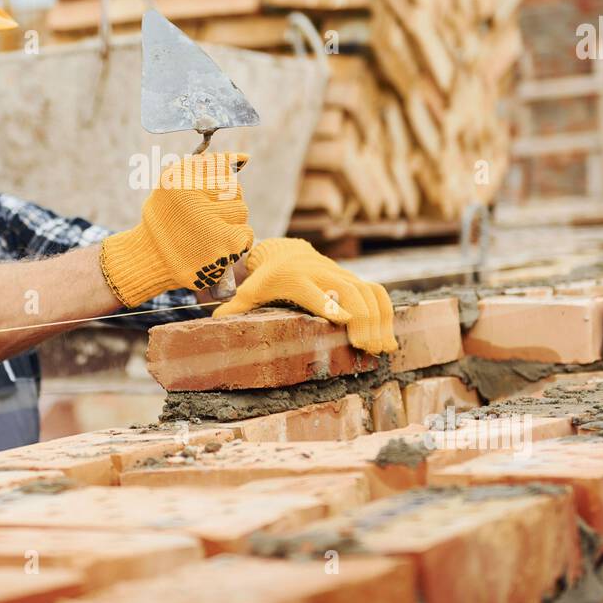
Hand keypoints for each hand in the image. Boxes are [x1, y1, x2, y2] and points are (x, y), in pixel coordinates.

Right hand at [99, 152, 253, 306]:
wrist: (151, 257)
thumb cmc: (165, 214)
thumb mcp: (174, 180)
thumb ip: (208, 163)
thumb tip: (247, 157)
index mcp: (180, 183)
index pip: (222, 169)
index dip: (216, 183)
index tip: (205, 196)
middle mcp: (194, 204)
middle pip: (234, 190)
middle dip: (225, 201)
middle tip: (207, 215)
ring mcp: (210, 228)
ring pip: (241, 211)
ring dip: (231, 220)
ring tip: (210, 229)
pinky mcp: (222, 250)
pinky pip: (246, 234)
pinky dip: (237, 240)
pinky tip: (219, 243)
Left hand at [213, 237, 397, 354]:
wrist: (286, 253)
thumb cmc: (266, 278)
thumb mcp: (251, 290)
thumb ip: (237, 307)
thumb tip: (214, 323)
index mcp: (297, 279)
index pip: (316, 292)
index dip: (331, 305)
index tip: (345, 322)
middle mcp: (324, 274)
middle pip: (351, 293)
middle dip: (362, 320)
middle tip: (366, 348)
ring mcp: (343, 276)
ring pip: (370, 293)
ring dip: (379, 321)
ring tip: (381, 349)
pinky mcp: (356, 280)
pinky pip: (379, 293)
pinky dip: (387, 314)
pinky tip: (389, 338)